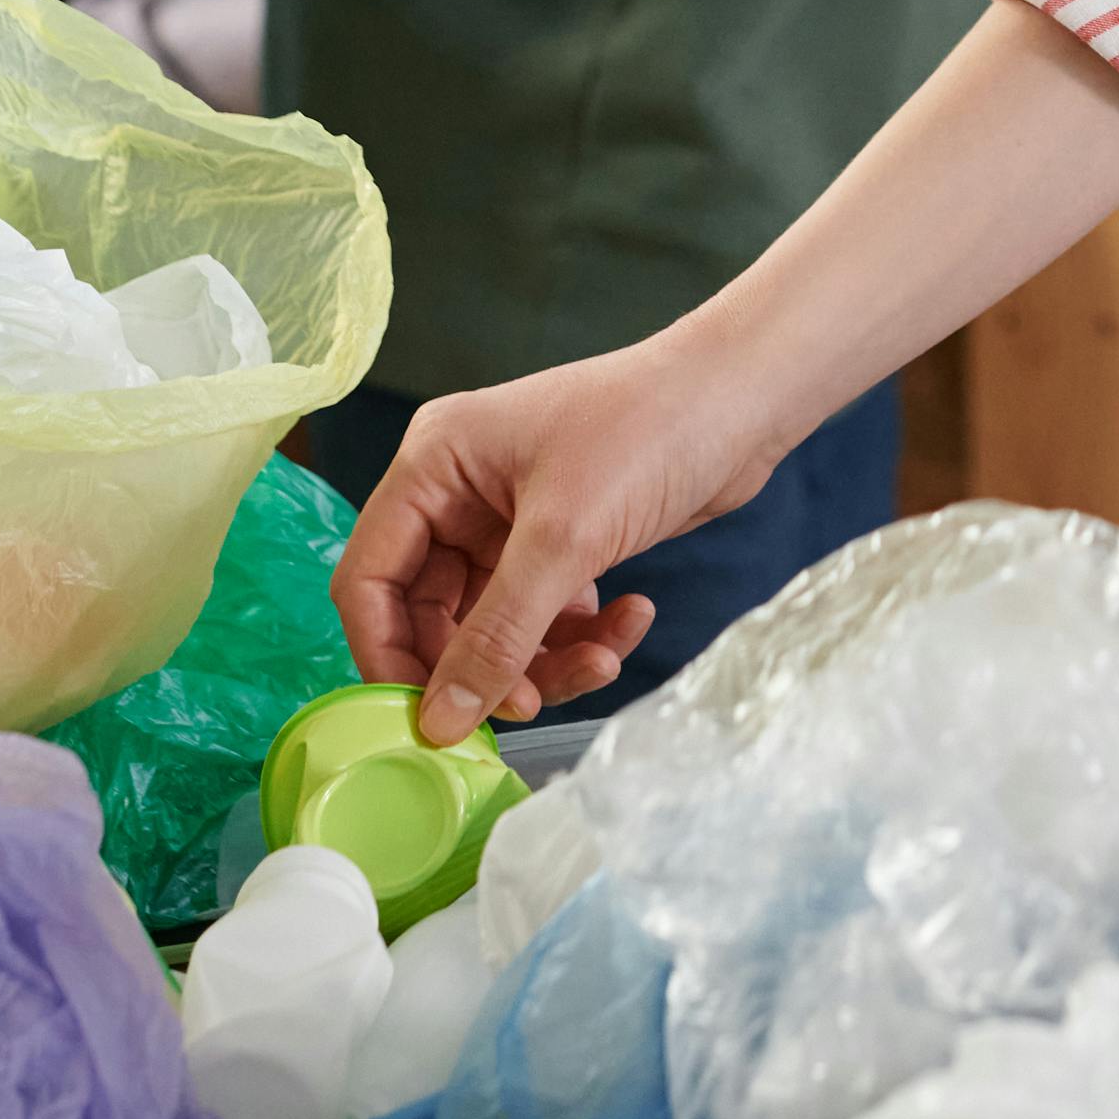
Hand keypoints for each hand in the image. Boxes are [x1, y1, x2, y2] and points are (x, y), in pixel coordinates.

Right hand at [331, 333, 784, 739]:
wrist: (749, 396)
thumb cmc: (649, 432)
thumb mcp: (564, 540)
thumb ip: (495, 637)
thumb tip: (438, 723)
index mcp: (434, 464)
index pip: (369, 578)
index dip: (388, 655)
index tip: (428, 719)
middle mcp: (461, 490)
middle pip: (432, 613)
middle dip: (482, 665)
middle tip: (530, 704)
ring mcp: (512, 516)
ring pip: (495, 624)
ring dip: (542, 658)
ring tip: (604, 661)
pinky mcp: (563, 538)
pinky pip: (545, 613)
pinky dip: (581, 633)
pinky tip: (632, 618)